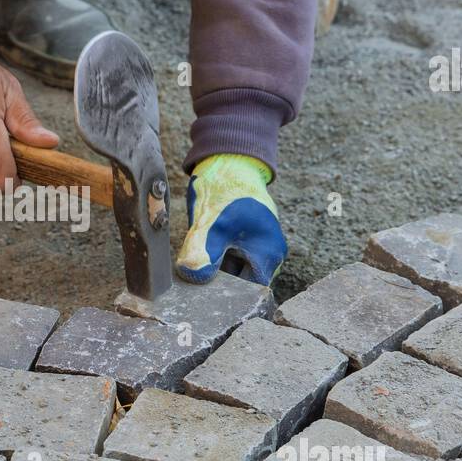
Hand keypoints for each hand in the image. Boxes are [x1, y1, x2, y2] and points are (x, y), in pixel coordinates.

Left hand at [175, 154, 286, 285]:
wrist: (226, 163)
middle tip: (192, 285)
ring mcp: (256, 247)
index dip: (227, 297)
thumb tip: (195, 276)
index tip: (203, 297)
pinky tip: (197, 254)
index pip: (252, 292)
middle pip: (242, 284)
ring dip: (214, 271)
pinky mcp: (243, 241)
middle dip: (218, 285)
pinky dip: (213, 259)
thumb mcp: (209, 224)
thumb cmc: (225, 190)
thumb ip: (202, 252)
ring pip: (232, 272)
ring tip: (194, 268)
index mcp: (269, 253)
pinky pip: (227, 259)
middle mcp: (268, 253)